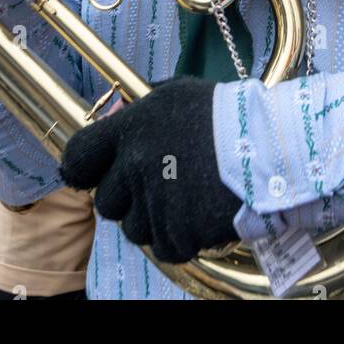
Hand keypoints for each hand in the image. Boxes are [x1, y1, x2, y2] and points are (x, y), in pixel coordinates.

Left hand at [60, 78, 239, 263]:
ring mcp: (155, 203)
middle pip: (104, 202)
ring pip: (133, 229)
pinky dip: (177, 237)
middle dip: (124, 198)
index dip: (83, 168)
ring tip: (181, 199)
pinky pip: (163, 247)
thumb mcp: (174, 96)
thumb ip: (139, 111)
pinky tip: (197, 215)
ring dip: (151, 220)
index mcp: (129, 130)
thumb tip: (114, 120)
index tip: (93, 172)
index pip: (77, 157)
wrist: (266, 147)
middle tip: (153, 185)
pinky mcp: (178, 233)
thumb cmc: (222, 114)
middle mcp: (134, 168)